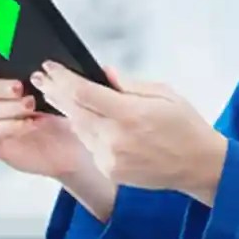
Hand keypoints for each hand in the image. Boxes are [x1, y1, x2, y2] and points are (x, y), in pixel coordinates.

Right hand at [0, 52, 89, 179]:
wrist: (78, 150)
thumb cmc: (70, 119)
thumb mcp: (65, 91)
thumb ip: (52, 74)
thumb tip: (44, 64)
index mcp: (10, 84)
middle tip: (19, 87)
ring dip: (8, 106)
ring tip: (31, 106)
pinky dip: (8, 126)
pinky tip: (28, 123)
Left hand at [31, 61, 228, 205]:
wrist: (199, 164)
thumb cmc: (186, 127)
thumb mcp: (163, 93)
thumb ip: (128, 84)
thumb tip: (102, 73)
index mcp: (131, 115)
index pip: (83, 93)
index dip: (62, 79)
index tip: (50, 68)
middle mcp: (117, 139)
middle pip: (74, 111)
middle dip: (55, 93)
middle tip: (40, 79)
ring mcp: (112, 158)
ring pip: (79, 129)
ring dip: (68, 111)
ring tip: (56, 94)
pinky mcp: (111, 170)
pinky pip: (90, 145)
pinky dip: (85, 130)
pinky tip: (83, 119)